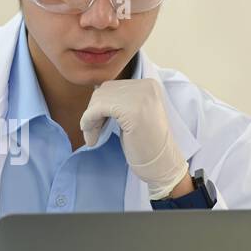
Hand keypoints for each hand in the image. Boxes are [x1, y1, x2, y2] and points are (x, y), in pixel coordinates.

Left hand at [80, 78, 189, 198]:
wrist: (162, 165)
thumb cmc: (146, 144)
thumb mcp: (134, 114)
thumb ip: (120, 101)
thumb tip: (95, 92)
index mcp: (149, 84)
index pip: (111, 87)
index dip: (99, 106)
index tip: (97, 125)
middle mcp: (146, 86)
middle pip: (104, 91)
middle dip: (93, 112)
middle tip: (93, 133)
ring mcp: (140, 97)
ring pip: (99, 99)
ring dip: (90, 119)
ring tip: (93, 137)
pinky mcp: (132, 111)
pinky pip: (98, 108)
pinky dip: (89, 121)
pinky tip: (92, 138)